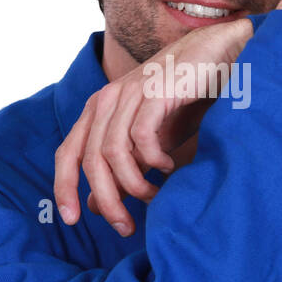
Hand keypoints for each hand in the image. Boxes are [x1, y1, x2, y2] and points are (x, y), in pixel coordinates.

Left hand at [53, 19, 252, 235]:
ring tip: (154, 196)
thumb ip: (123, 168)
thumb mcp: (150, 141)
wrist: (217, 56)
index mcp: (98, 110)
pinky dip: (153, 160)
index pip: (67, 153)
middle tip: (125, 226)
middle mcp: (107, 100)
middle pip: (90, 161)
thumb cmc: (184, 99)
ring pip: (113, 153)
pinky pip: (141, 137)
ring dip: (134, 185)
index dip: (64, 188)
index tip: (71, 220)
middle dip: (107, 200)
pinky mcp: (155, 91)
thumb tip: (95, 205)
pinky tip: (169, 168)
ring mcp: (129, 93)